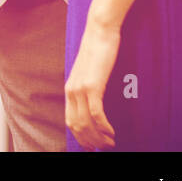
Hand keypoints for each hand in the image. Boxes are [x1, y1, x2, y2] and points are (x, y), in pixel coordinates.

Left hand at [65, 19, 118, 149]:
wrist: (100, 32)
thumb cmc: (99, 51)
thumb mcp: (90, 73)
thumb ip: (89, 88)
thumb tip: (95, 102)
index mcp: (69, 89)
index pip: (70, 120)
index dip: (80, 137)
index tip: (91, 146)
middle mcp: (71, 91)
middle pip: (76, 126)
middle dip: (90, 141)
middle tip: (104, 148)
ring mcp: (80, 88)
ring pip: (86, 123)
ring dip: (99, 138)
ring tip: (110, 144)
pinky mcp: (92, 86)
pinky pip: (96, 114)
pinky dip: (104, 127)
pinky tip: (112, 133)